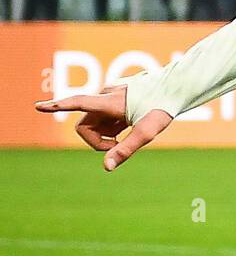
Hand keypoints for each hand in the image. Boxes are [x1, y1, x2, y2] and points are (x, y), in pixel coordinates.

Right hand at [34, 85, 172, 171]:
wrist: (178, 88)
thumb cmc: (164, 107)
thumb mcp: (147, 132)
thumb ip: (127, 149)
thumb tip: (107, 167)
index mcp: (109, 101)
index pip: (78, 102)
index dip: (57, 106)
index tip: (37, 106)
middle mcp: (105, 97)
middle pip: (84, 126)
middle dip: (96, 141)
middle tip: (119, 146)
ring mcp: (110, 99)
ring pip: (94, 124)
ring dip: (105, 135)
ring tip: (128, 134)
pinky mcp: (116, 102)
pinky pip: (104, 121)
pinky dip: (112, 130)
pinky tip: (128, 127)